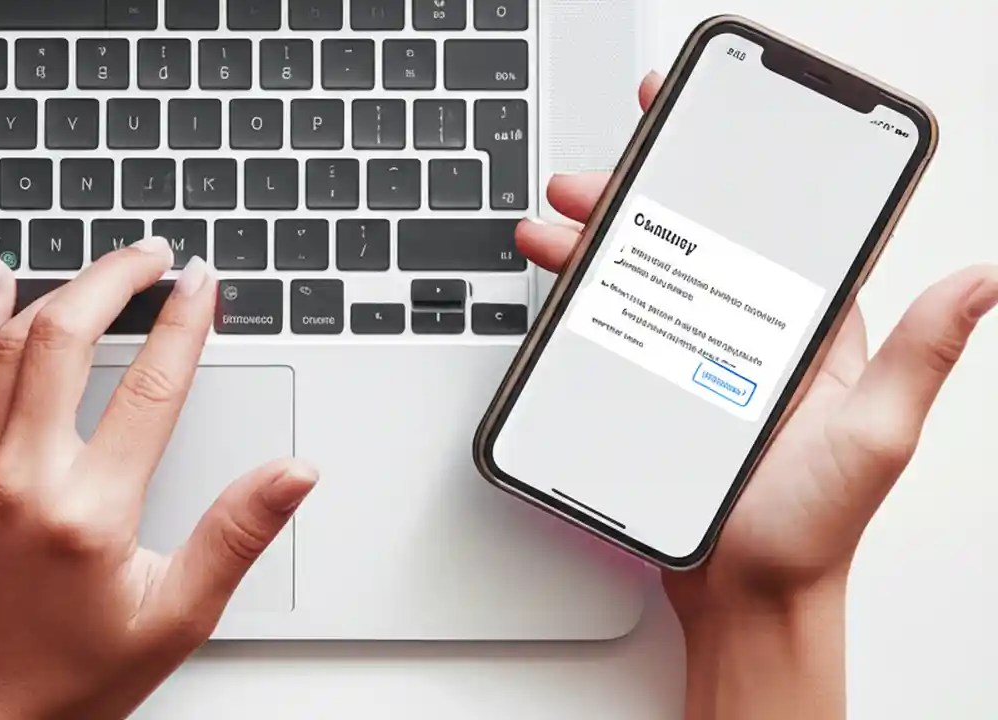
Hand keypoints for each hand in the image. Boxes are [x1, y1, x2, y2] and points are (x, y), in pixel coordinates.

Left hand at [0, 245, 317, 719]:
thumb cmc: (71, 673)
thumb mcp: (179, 615)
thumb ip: (238, 534)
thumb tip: (291, 475)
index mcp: (89, 510)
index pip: (151, 387)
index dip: (184, 324)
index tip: (204, 286)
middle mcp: (26, 475)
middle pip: (68, 335)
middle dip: (117, 278)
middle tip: (156, 256)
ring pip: (13, 343)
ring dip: (62, 288)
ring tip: (105, 263)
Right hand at [519, 73, 996, 717]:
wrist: (742, 597)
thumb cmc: (812, 527)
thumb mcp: (877, 434)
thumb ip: (922, 355)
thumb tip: (985, 279)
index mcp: (806, 333)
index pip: (773, 231)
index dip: (737, 174)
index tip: (702, 132)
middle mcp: (746, 338)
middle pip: (687, 244)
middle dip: (638, 200)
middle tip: (598, 180)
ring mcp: (691, 364)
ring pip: (638, 281)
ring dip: (594, 245)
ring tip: (556, 230)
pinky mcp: (647, 393)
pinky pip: (608, 334)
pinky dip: (577, 304)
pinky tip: (556, 289)